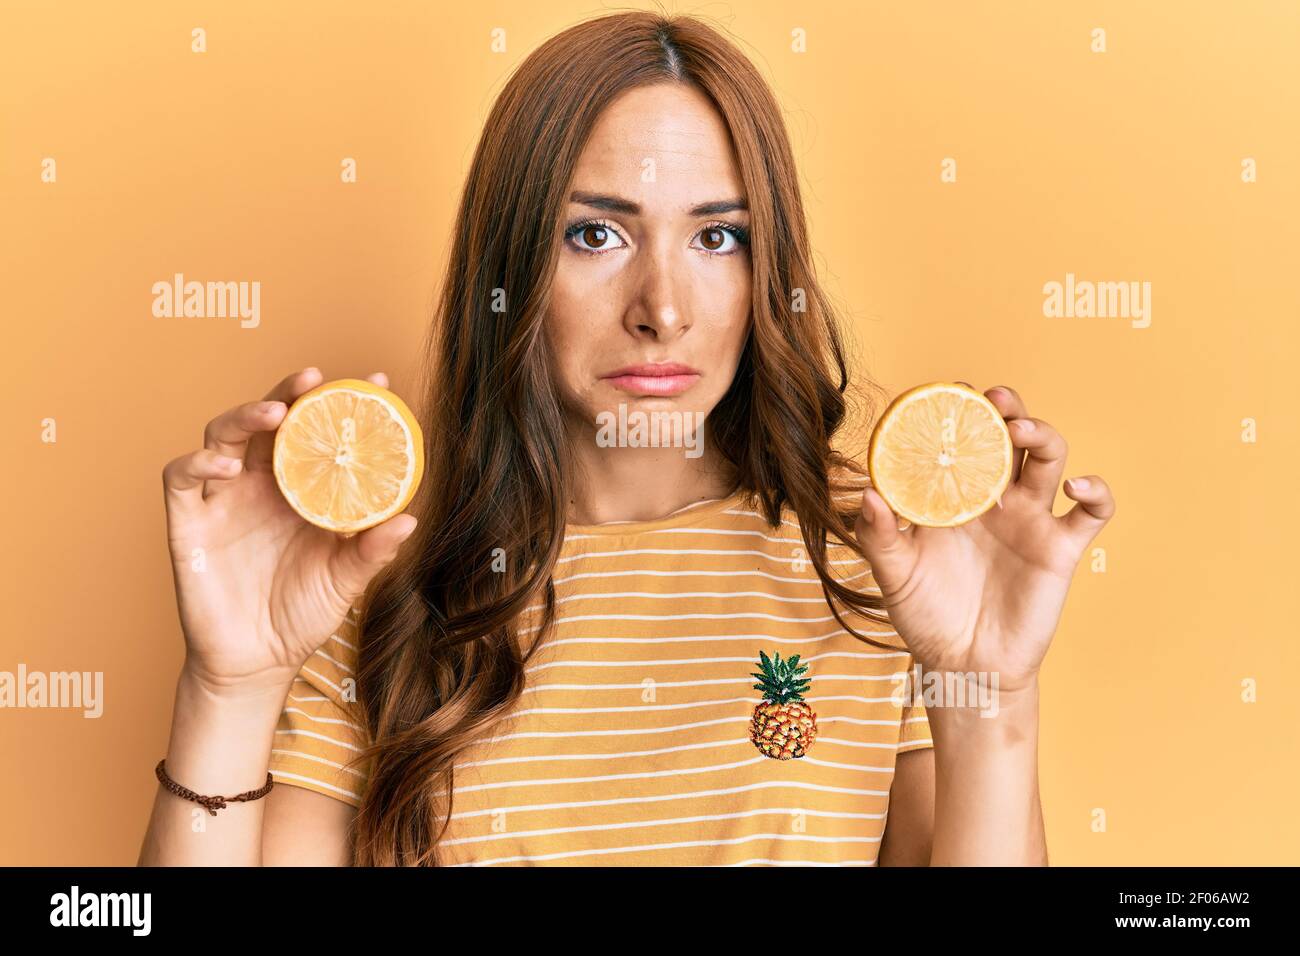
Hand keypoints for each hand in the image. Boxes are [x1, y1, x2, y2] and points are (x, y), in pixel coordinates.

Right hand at [161, 367, 417, 692]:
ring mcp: (221, 499)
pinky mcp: (188, 523)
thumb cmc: (301, 615)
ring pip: (223, 435)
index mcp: (299, 488)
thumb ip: (372, 550)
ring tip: (275, 413)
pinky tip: (226, 466)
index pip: (318, 433)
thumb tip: (410, 520)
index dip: (343, 404)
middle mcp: (259, 484)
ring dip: (245, 415)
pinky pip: (181, 478)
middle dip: (288, 393)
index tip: (379, 383)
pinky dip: (198, 462)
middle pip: (267, 421)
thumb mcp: (345, 580)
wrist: (257, 664)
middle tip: (314, 379)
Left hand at [854, 384, 1114, 691]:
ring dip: (1041, 433)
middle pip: (1009, 435)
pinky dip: (1097, 492)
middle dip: (1004, 409)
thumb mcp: (893, 574)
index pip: (960, 440)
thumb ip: (879, 535)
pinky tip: (1076, 487)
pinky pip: (1094, 512)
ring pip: (1049, 457)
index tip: (943, 396)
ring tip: (1020, 430)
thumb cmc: (925, 616)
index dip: (956, 413)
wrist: (964, 667)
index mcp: (953, 496)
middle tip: (990, 399)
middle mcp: (994, 499)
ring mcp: (1029, 519)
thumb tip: (867, 494)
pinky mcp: (1060, 549)